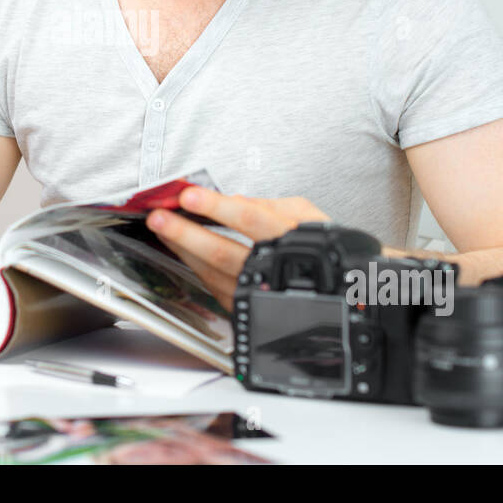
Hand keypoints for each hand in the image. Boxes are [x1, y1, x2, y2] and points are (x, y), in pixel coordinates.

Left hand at [144, 186, 330, 309]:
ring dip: (183, 249)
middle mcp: (274, 271)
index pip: (251, 219)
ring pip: (213, 273)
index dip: (218, 207)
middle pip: (225, 252)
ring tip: (161, 228)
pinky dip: (193, 265)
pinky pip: (213, 285)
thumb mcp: (309, 218)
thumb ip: (271, 205)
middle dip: (187, 234)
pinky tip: (178, 248)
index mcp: (293, 241)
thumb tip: (232, 199)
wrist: (341, 295)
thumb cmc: (322, 249)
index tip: (190, 195)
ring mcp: (258, 294)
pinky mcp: (246, 307)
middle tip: (160, 217)